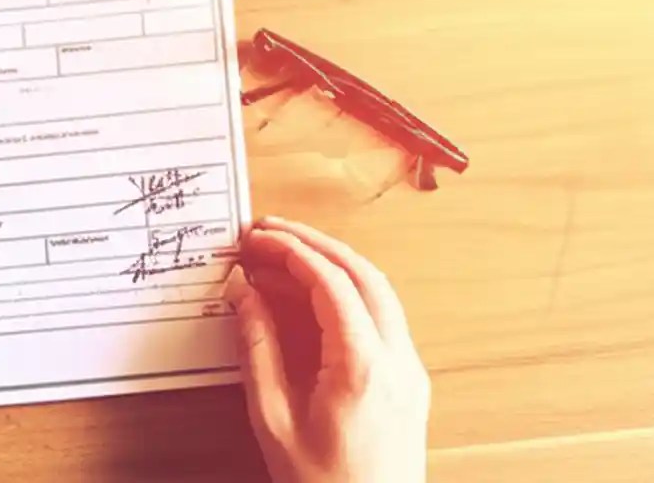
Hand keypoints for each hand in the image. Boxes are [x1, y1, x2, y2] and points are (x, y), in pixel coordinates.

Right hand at [223, 218, 429, 482]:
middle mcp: (396, 360)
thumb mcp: (274, 420)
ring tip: (283, 257)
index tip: (256, 238)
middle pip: (362, 273)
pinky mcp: (409, 381)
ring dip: (332, 264)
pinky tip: (310, 297)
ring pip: (378, 290)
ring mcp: (409, 369)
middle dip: (312, 244)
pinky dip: (346, 292)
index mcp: (362, 368)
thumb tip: (243, 294)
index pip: (330, 283)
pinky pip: (383, 316)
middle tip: (266, 233)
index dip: (290, 250)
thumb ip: (258, 350)